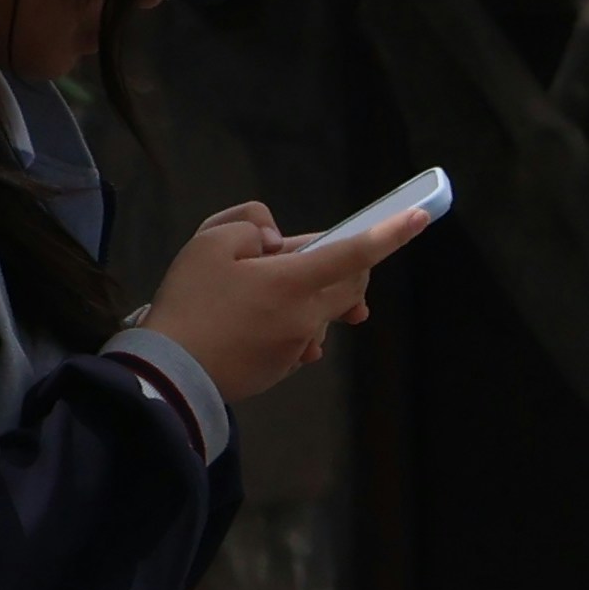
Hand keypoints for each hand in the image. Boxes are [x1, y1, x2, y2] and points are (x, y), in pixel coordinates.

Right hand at [138, 197, 412, 398]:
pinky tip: (256, 320)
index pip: (355, 253)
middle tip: (293, 255)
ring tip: (256, 291)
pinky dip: (291, 321)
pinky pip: (303, 335)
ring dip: (309, 293)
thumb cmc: (189, 302)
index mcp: (294, 282)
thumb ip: (250, 227)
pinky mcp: (286, 366)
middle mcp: (307, 316)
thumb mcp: (209, 243)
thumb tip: (276, 243)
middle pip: (350, 284)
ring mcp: (299, 346)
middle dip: (343, 264)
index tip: (420, 218)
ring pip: (325, 310)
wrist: (168, 371)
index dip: (390, 234)